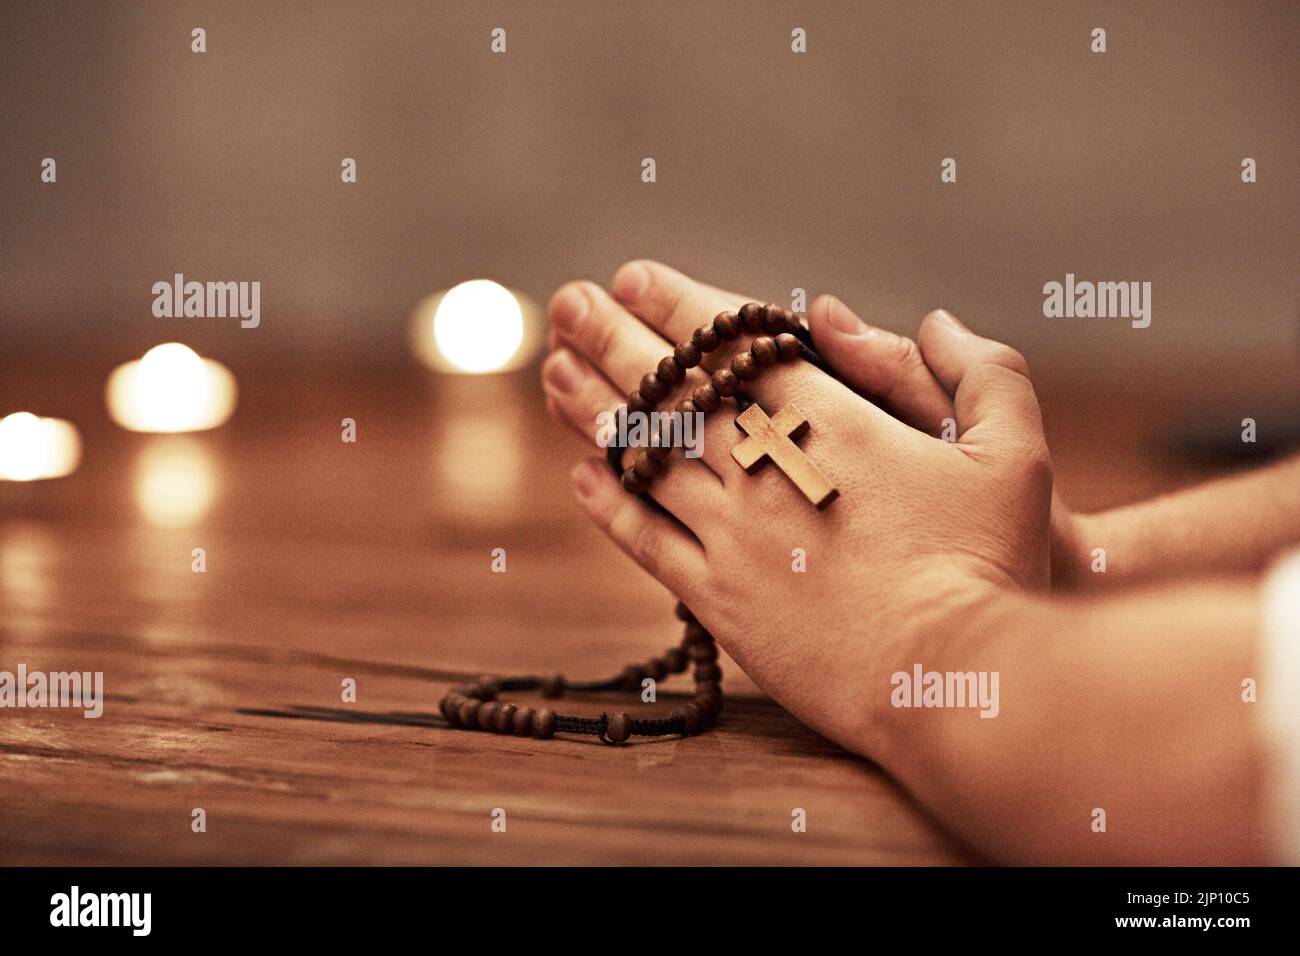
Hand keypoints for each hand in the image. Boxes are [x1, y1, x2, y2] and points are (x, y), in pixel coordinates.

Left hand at [541, 261, 1052, 754]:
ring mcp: (732, 537)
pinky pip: (647, 543)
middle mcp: (761, 470)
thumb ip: (982, 373)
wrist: (952, 682)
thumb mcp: (1014, 455)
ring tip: (551, 371)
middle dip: (611, 338)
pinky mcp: (720, 602)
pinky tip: (582, 476)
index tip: (631, 278)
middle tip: (567, 304)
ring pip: (642, 458)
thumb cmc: (991, 567)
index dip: (677, 304)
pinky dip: (610, 506)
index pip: (732, 345)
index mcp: (827, 424)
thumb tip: (934, 317)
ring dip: (592, 409)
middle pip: (669, 391)